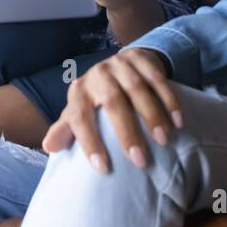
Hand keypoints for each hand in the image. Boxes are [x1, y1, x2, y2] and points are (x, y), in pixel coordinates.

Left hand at [42, 49, 180, 173]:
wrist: (119, 63)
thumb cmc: (97, 97)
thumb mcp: (79, 111)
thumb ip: (66, 128)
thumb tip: (48, 146)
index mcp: (79, 90)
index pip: (79, 117)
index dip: (89, 142)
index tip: (103, 168)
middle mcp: (98, 74)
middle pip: (112, 102)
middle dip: (126, 132)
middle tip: (139, 160)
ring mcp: (121, 64)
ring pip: (137, 89)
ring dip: (152, 116)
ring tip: (163, 141)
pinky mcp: (142, 58)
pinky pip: (158, 79)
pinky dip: (169, 100)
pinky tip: (178, 122)